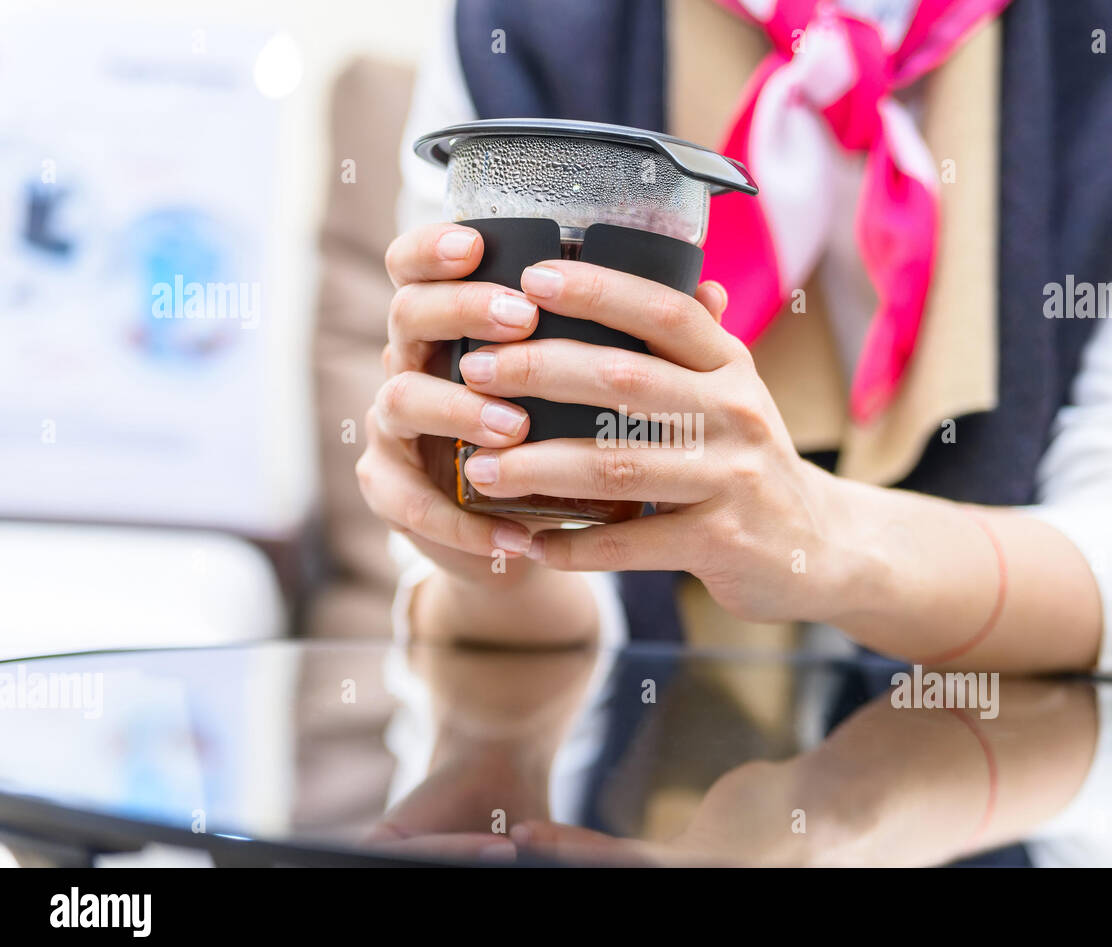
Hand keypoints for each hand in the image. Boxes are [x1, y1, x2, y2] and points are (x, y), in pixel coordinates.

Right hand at [357, 223, 597, 641]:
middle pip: (409, 315)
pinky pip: (407, 499)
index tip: (478, 242)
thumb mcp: (592, 386)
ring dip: (458, 410)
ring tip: (510, 425)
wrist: (524, 531)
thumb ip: (636, 338)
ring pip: (401, 401)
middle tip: (519, 320)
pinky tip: (509, 532)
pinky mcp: (393, 489)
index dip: (436, 247)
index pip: (421, 264)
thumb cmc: (561, 439)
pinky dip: (457, 518)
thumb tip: (712, 294)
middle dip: (462, 311)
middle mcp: (416, 364)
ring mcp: (396, 428)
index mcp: (458, 323)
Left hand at [453, 259, 851, 621]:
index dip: (599, 290)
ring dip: (539, 466)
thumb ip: (704, 346)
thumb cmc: (753, 463)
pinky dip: (574, 546)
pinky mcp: (722, 542)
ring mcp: (731, 480)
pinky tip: (529, 544)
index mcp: (731, 367)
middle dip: (540, 370)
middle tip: (474, 371)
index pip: (664, 311)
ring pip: (618, 466)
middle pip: (625, 380)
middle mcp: (735, 414)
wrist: (820, 548)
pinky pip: (632, 544)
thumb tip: (694, 278)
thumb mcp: (739, 396)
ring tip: (481, 469)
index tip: (531, 279)